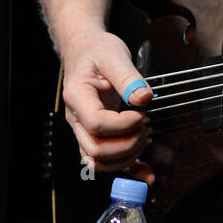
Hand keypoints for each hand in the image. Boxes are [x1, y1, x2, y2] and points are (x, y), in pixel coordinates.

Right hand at [61, 29, 154, 183]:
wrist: (85, 50)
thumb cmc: (96, 52)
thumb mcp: (114, 56)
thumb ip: (129, 77)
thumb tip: (143, 98)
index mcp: (77, 97)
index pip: (96, 123)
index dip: (123, 125)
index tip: (141, 114)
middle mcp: (76, 118)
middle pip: (95, 150)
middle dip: (127, 144)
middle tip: (146, 127)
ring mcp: (83, 130)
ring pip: (98, 161)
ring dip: (126, 157)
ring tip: (145, 138)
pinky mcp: (95, 135)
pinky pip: (106, 161)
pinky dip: (127, 169)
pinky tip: (146, 172)